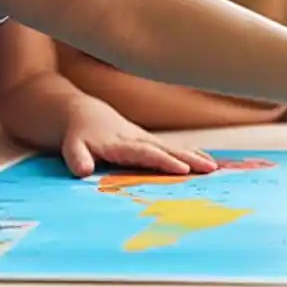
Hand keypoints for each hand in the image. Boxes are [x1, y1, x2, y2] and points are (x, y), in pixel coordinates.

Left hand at [60, 98, 217, 177]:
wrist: (84, 115)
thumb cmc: (79, 134)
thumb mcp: (72, 146)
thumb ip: (77, 158)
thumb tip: (83, 171)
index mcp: (123, 144)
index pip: (147, 153)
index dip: (165, 162)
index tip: (183, 170)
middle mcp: (140, 140)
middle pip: (168, 150)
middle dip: (190, 159)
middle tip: (210, 169)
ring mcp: (148, 140)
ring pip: (175, 148)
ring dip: (196, 157)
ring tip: (215, 168)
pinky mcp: (152, 143)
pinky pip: (175, 149)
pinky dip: (193, 155)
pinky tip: (209, 163)